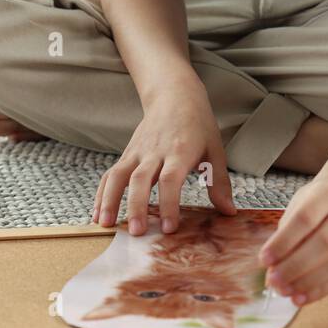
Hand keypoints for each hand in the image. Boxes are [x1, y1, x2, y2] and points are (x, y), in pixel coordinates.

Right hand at [93, 82, 234, 234]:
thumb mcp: (216, 150)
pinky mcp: (127, 154)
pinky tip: (98, 214)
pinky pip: (111, 174)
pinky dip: (102, 193)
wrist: (175, 95)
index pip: (171, 180)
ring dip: (110, 200)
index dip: (169, 204)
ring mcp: (138, 152)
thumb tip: (229, 212)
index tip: (169, 228)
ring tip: (105, 225)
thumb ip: (219, 183)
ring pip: (119, 175)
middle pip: (141, 179)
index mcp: (180, 151)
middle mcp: (155, 151)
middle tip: (135, 232)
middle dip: (136, 206)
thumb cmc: (198, 126)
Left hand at [259, 176, 327, 305]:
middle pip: (325, 242)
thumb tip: (271, 271)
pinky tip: (301, 298)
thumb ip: (285, 235)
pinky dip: (320, 291)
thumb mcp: (299, 206)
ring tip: (284, 291)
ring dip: (307, 282)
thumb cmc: (318, 204)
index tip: (264, 259)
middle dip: (295, 266)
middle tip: (273, 280)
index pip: (305, 218)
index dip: (284, 241)